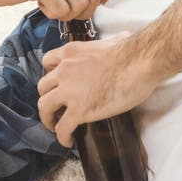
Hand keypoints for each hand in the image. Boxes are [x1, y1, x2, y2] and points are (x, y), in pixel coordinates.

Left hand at [37, 34, 156, 146]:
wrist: (139, 62)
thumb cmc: (132, 51)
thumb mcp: (111, 40)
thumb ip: (107, 43)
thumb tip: (120, 40)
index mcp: (72, 52)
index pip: (47, 62)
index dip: (51, 75)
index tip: (57, 84)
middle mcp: (65, 69)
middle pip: (42, 87)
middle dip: (48, 98)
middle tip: (56, 107)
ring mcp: (69, 91)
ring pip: (44, 107)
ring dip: (48, 118)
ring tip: (55, 126)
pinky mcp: (79, 110)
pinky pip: (62, 127)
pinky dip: (62, 137)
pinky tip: (68, 140)